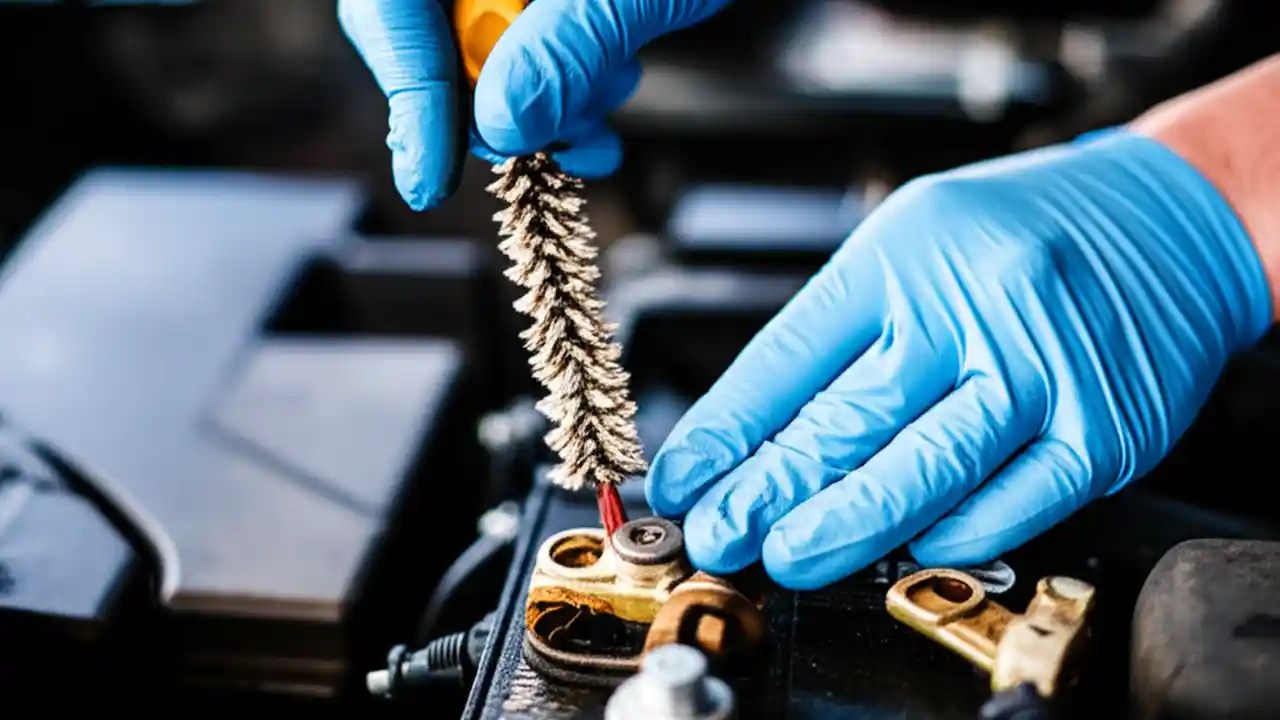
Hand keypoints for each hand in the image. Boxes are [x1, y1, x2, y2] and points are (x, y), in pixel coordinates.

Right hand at [339, 0, 729, 209]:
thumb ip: (569, 44)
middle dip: (499, 107)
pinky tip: (607, 82)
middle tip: (550, 142)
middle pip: (431, 37)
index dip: (407, 94)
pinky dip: (565, 78)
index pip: (387, 7)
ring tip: (602, 104)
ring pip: (482, 47)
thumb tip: (503, 123)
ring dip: (545, 101)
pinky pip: (523, 39)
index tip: (429, 178)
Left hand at [645, 129, 1273, 589]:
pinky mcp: (1108, 428)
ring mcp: (1046, 369)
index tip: (684, 480)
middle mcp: (976, 305)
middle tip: (718, 534)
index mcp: (907, 254)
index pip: (792, 356)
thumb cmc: (1025, 235)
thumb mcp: (915, 245)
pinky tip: (902, 551)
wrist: (1173, 217)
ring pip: (927, 467)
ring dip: (845, 524)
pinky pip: (1016, 501)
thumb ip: (847, 333)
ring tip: (785, 556)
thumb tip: (760, 437)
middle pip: (850, 417)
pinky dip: (952, 533)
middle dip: (768, 489)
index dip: (728, 429)